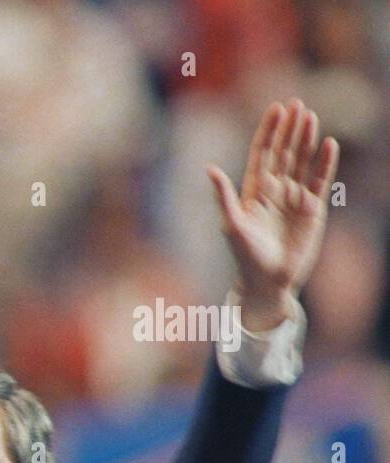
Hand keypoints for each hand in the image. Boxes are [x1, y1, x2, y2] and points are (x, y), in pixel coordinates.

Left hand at [207, 98, 338, 328]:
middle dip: (289, 129)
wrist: (268, 282)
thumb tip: (209, 169)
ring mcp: (295, 198)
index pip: (263, 154)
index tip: (276, 109)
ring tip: (311, 117)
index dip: (269, 132)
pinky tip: (329, 144)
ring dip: (306, 140)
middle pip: (284, 153)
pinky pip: (320, 180)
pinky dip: (325, 163)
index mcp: (254, 192)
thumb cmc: (245, 257)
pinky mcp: (313, 209)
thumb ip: (223, 197)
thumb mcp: (232, 225)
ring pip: (302, 162)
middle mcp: (275, 191)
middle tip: (296, 104)